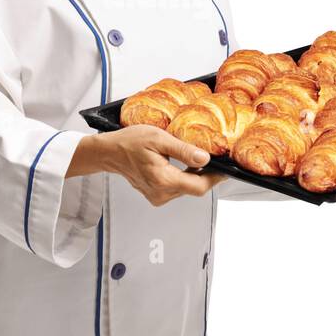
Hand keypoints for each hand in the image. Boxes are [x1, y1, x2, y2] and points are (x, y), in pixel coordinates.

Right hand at [90, 126, 226, 205]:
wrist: (111, 152)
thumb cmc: (129, 142)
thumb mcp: (159, 139)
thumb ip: (183, 150)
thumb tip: (204, 158)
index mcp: (163, 180)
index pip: (199, 186)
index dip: (215, 178)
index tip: (224, 170)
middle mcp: (161, 193)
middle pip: (194, 188)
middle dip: (206, 175)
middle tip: (210, 159)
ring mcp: (158, 196)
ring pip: (186, 189)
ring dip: (193, 176)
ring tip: (192, 158)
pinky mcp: (156, 195)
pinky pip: (177, 189)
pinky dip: (183, 178)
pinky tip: (179, 165)